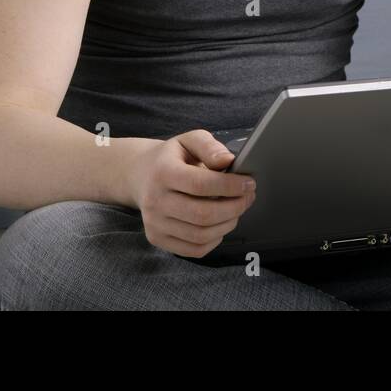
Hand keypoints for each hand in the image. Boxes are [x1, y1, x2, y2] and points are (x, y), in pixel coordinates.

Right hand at [127, 129, 257, 257]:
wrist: (141, 174)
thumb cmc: (172, 157)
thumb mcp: (189, 140)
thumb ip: (209, 146)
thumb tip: (228, 161)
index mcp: (162, 172)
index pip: (201, 184)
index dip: (230, 186)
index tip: (249, 183)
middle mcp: (154, 201)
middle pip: (202, 214)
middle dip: (234, 207)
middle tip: (248, 197)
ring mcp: (154, 223)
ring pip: (200, 235)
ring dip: (228, 224)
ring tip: (237, 209)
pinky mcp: (157, 239)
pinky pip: (194, 250)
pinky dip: (215, 240)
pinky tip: (221, 224)